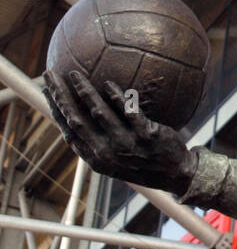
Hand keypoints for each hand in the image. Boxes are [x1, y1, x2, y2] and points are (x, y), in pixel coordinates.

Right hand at [43, 69, 196, 194]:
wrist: (176, 174)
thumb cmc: (144, 161)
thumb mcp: (117, 157)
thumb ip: (100, 138)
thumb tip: (86, 111)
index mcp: (96, 158)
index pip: (68, 131)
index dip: (55, 110)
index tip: (47, 91)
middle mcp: (106, 153)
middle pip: (76, 120)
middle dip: (61, 97)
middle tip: (51, 75)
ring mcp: (126, 145)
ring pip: (99, 113)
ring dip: (84, 92)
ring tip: (74, 74)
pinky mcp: (146, 136)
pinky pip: (128, 112)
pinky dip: (117, 97)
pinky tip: (109, 83)